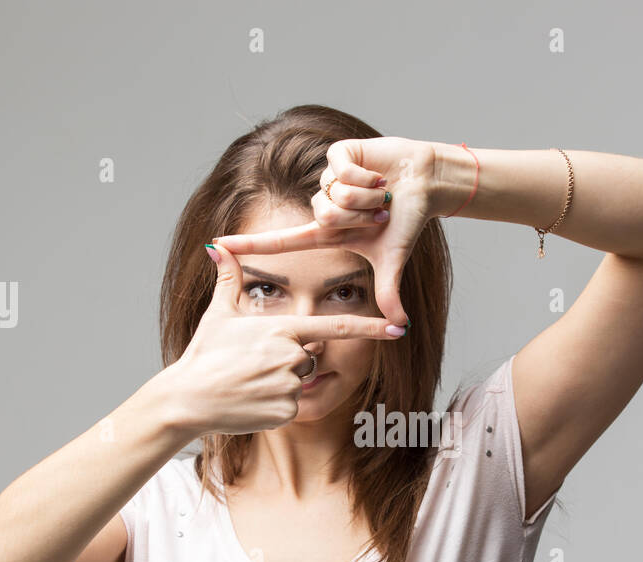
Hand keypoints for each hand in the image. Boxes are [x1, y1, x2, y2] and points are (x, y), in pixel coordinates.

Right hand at [165, 243, 403, 437]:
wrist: (188, 399)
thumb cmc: (204, 355)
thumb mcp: (218, 314)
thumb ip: (228, 280)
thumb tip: (216, 246)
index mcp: (283, 329)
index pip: (337, 326)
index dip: (371, 327)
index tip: (397, 327)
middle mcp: (292, 356)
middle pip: (309, 357)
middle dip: (288, 361)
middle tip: (253, 366)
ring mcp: (290, 385)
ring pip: (300, 381)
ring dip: (279, 383)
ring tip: (249, 383)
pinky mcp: (286, 411)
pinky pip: (292, 405)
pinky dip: (274, 405)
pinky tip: (251, 402)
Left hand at [211, 136, 443, 327]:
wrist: (426, 183)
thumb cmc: (408, 219)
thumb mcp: (392, 259)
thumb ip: (388, 291)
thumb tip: (400, 326)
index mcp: (327, 232)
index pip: (281, 241)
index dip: (249, 245)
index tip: (216, 246)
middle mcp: (322, 205)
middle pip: (323, 217)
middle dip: (359, 217)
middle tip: (379, 213)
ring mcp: (328, 179)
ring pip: (334, 195)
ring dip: (365, 198)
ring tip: (381, 193)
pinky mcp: (338, 153)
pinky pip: (341, 172)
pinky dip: (366, 178)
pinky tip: (378, 175)